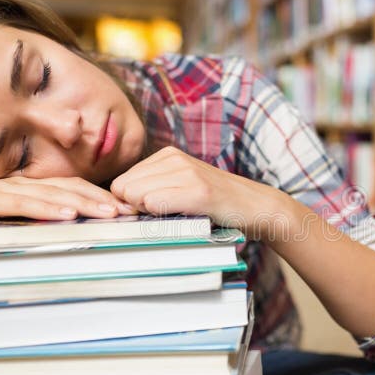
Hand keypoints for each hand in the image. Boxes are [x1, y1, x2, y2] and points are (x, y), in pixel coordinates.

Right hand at [0, 176, 136, 230]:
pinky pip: (18, 205)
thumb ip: (36, 227)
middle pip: (66, 188)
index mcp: (26, 190)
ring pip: (48, 194)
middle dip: (99, 199)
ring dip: (81, 203)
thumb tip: (71, 236)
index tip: (123, 210)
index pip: (69, 189)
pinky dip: (44, 208)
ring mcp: (0, 191)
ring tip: (107, 212)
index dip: (97, 197)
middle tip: (127, 211)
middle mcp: (17, 186)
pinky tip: (66, 215)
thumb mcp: (8, 228)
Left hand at [110, 146, 286, 239]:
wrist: (256, 207)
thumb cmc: (216, 205)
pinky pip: (155, 204)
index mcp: (167, 155)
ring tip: (175, 217)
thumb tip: (118, 207)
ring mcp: (186, 172)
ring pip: (136, 195)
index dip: (129, 204)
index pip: (120, 181)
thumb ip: (152, 191)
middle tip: (161, 219)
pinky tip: (182, 219)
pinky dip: (161, 217)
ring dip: (149, 214)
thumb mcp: (181, 188)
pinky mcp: (198, 191)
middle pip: (123, 188)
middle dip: (134, 208)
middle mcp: (174, 158)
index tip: (148, 215)